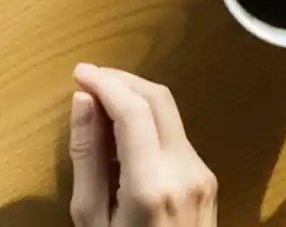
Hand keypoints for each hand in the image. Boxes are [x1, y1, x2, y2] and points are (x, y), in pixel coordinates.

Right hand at [68, 64, 216, 226]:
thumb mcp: (91, 218)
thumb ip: (87, 157)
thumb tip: (83, 101)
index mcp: (152, 184)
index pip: (133, 109)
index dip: (105, 82)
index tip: (78, 73)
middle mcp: (185, 172)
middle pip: (158, 98)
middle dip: (122, 80)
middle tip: (89, 79)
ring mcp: (202, 175)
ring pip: (170, 113)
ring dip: (135, 99)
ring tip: (100, 106)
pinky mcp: (207, 180)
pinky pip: (175, 136)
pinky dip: (148, 122)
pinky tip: (122, 134)